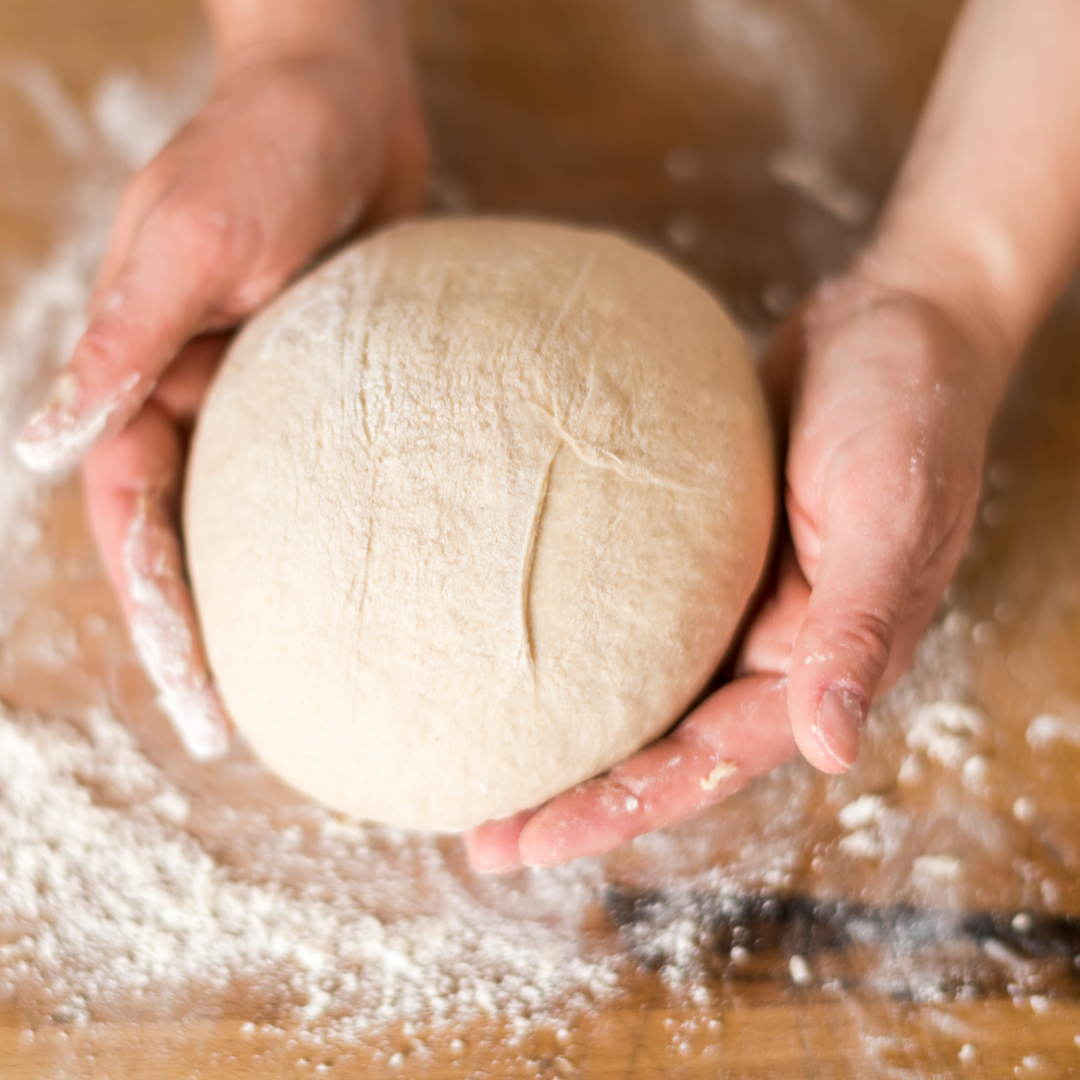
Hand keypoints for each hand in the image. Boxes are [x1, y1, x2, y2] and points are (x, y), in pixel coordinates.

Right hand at [17, 16, 427, 757]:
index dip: (157, 615)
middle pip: (194, 544)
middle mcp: (200, 403)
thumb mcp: (187, 242)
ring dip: (276, 604)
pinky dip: (343, 538)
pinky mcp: (334, 392)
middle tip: (242, 730)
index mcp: (142, 382)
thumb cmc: (260, 152)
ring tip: (315, 687)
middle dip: (210, 638)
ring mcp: (270, 403)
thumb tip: (40, 451)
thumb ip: (120, 344)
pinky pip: (331, 481)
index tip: (194, 700)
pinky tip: (382, 591)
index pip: (137, 523)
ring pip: (262, 526)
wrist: (347, 101)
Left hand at [465, 270, 1003, 871]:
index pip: (711, 762)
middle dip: (574, 794)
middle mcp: (769, 647)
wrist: (894, 320)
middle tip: (479, 831)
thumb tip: (832, 748)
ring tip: (479, 755)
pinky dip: (578, 638)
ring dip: (568, 728)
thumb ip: (860, 627)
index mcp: (816, 662)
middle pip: (660, 743)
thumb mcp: (890, 511)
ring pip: (638, 686)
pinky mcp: (699, 548)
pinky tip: (513, 641)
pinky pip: (632, 610)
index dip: (622, 809)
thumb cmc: (911, 408)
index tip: (531, 842)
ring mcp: (729, 597)